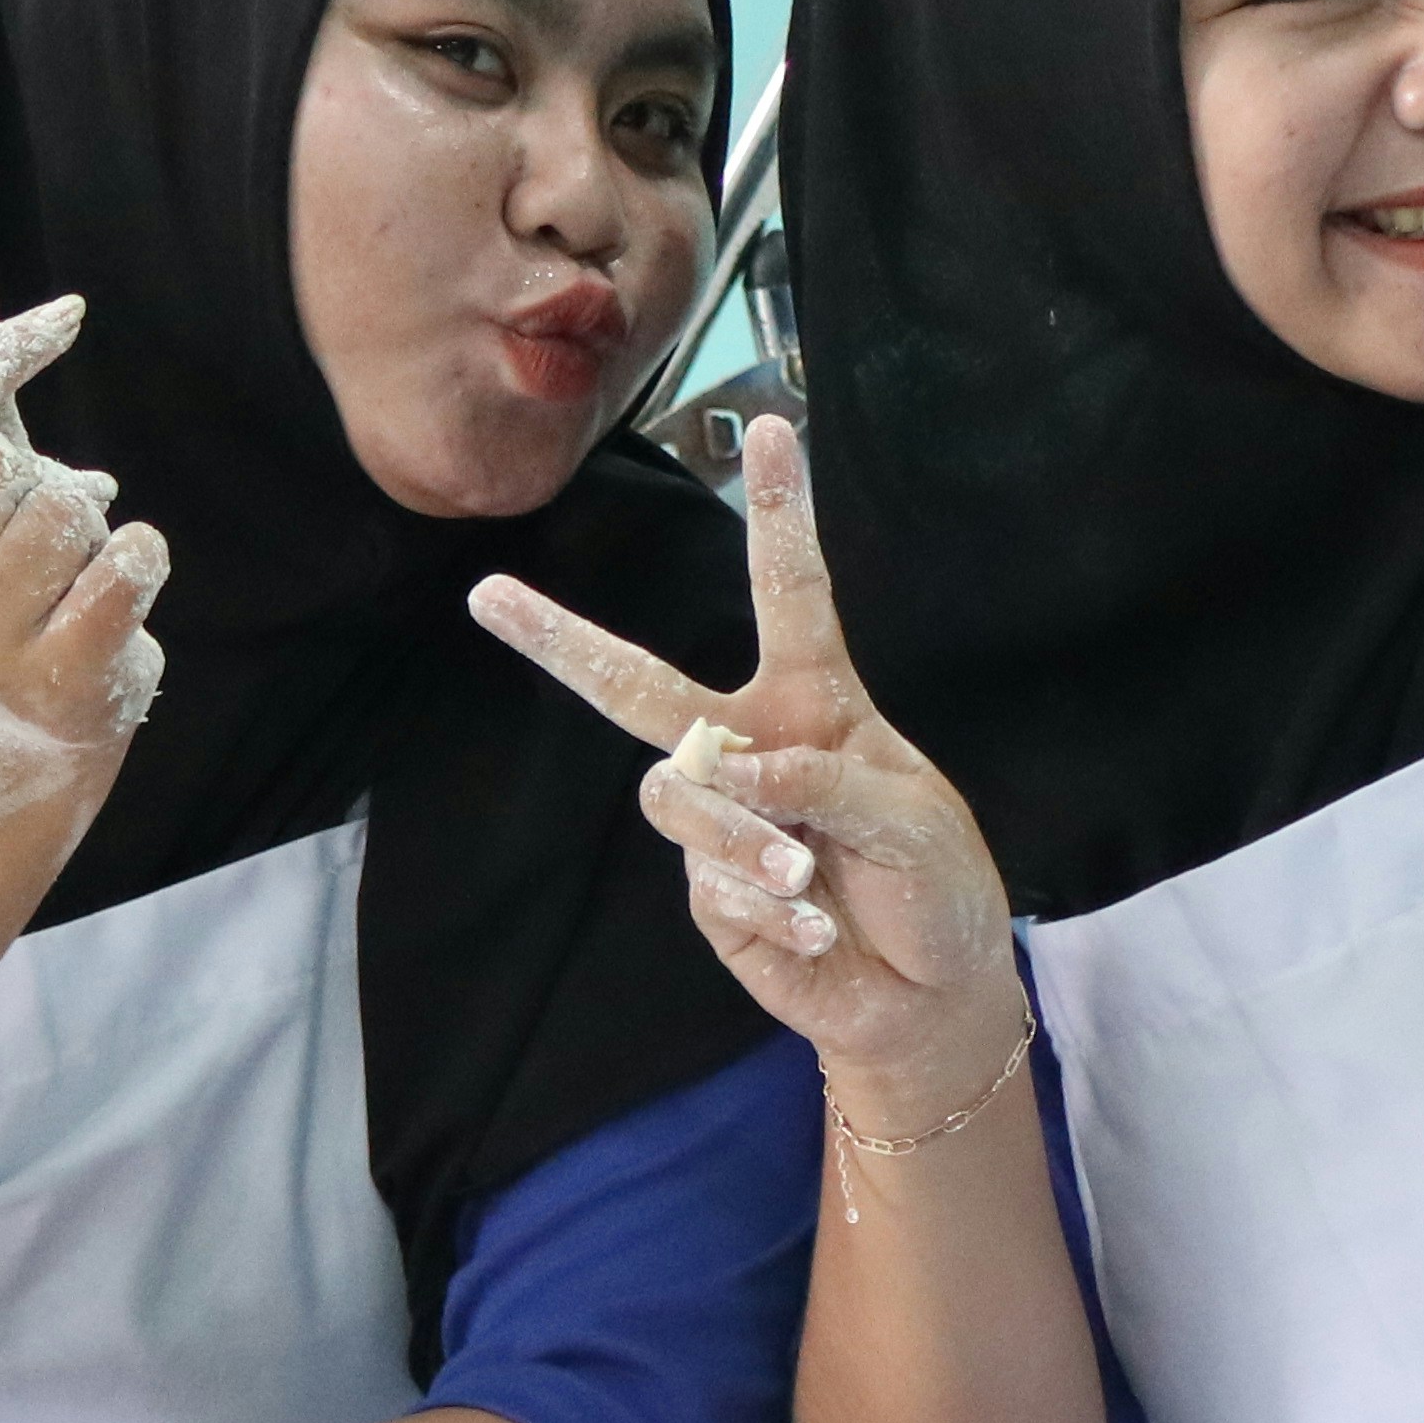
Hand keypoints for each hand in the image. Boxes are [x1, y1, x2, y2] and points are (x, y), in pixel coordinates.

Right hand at [0, 266, 170, 762]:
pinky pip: (127, 563)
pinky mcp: (55, 678)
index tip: (70, 318)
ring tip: (70, 568)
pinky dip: (141, 554)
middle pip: (0, 461)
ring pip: (66, 510)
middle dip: (41, 475)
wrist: (22, 725)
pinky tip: (120, 580)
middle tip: (42, 528)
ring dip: (90, 522)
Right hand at [470, 414, 1027, 1112]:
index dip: (779, 512)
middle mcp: (751, 747)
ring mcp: (720, 821)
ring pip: (674, 794)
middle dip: (559, 641)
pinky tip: (814, 932)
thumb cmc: (935, 888)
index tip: (769, 426)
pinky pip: (706, 879)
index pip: (790, 593)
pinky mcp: (708, 893)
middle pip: (639, 683)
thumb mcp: (911, 821)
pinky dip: (768, 907)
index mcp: (815, 702)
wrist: (928, 996)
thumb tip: (723, 767)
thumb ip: (826, 782)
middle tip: (488, 595)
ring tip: (804, 879)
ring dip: (739, 836)